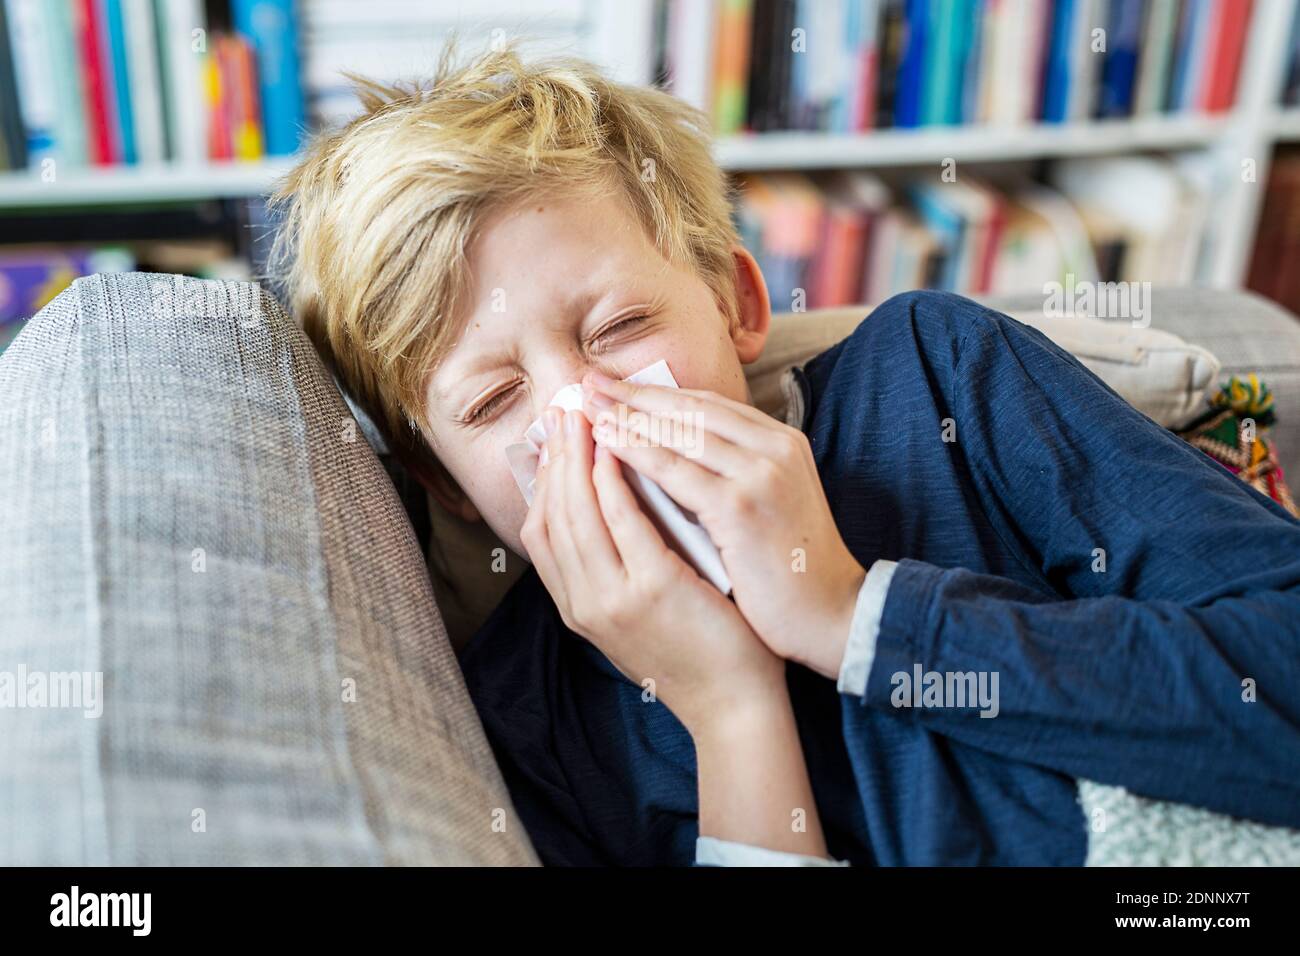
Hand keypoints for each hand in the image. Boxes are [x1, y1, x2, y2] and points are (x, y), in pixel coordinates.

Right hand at [519, 405, 787, 736]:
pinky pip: (620, 522)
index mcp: (578, 606)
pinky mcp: (648, 590)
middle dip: (556, 453)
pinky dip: (612, 481)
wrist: (732, 705)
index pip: (541, 528)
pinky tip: (617, 449)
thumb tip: (612, 501)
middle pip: (551, 511)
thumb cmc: (697, 649)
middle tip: (565, 406)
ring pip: (575, 510)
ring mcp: (611, 598)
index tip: (556, 435)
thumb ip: (620, 562)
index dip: (545, 476)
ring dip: (577, 455)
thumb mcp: (641, 607)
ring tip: (585, 413)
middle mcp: (582, 602)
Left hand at [580, 372, 865, 681]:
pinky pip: (677, 471)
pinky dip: (637, 453)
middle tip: (587, 384)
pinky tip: (606, 445)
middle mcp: (774, 447)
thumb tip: (673, 453)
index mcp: (780, 442)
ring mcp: (760, 473)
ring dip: (627, 417)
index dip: (656, 394)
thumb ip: (731, 473)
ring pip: (680, 432)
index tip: (614, 388)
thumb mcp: (768, 502)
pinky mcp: (742, 506)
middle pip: (690, 408)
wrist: (832, 615)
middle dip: (633, 395)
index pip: (706, 404)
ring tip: (585, 410)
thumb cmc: (790, 569)